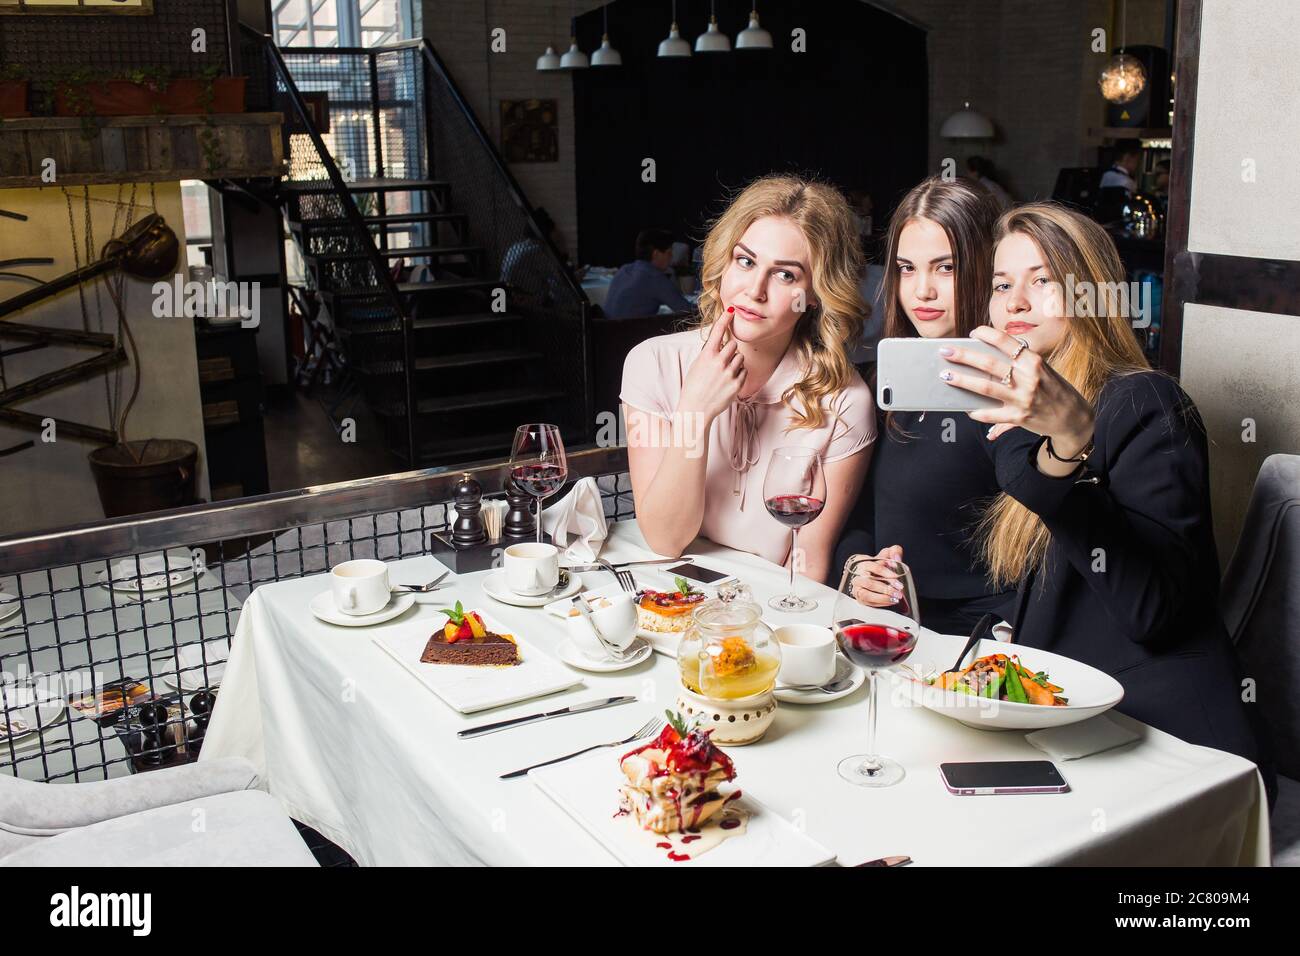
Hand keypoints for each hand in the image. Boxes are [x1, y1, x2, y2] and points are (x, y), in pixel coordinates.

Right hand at [676, 309, 746, 422]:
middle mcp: (719, 362)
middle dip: (730, 349)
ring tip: (724, 373)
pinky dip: (738, 373)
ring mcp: (729, 374)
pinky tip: (728, 381)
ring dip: (735, 361)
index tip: (731, 309)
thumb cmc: (693, 386)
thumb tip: (720, 344)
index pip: (718, 331)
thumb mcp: (697, 365)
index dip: (725, 318)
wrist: (695, 409)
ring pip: (740, 357)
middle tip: (723, 359)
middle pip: (733, 344)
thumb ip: (709, 354)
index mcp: (707, 355)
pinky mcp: (737, 385)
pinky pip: (744, 371)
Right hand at [847, 545, 906, 607]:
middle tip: (900, 590)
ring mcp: (857, 588)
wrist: (865, 573)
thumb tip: (897, 557)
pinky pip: (869, 603)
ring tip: (896, 598)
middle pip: (870, 583)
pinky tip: (891, 601)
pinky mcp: (860, 598)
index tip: (898, 577)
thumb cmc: (877, 565)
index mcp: (864, 563)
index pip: (875, 567)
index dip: (887, 572)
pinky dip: (881, 603)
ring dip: (883, 597)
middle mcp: (858, 576)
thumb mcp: (886, 555)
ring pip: (867, 594)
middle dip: (886, 588)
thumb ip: (894, 551)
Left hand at [939, 326, 1094, 452]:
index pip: (1006, 342)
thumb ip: (1019, 363)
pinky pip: (991, 414)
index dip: (987, 334)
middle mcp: (1028, 378)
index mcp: (1034, 361)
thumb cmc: (1054, 389)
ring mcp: (1023, 398)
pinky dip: (977, 412)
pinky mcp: (1019, 417)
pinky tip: (967, 409)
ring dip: (963, 381)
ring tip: (946, 376)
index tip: (972, 332)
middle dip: (964, 356)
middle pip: (989, 363)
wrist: (1073, 417)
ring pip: (985, 387)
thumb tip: (990, 355)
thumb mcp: (1042, 370)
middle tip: (945, 351)